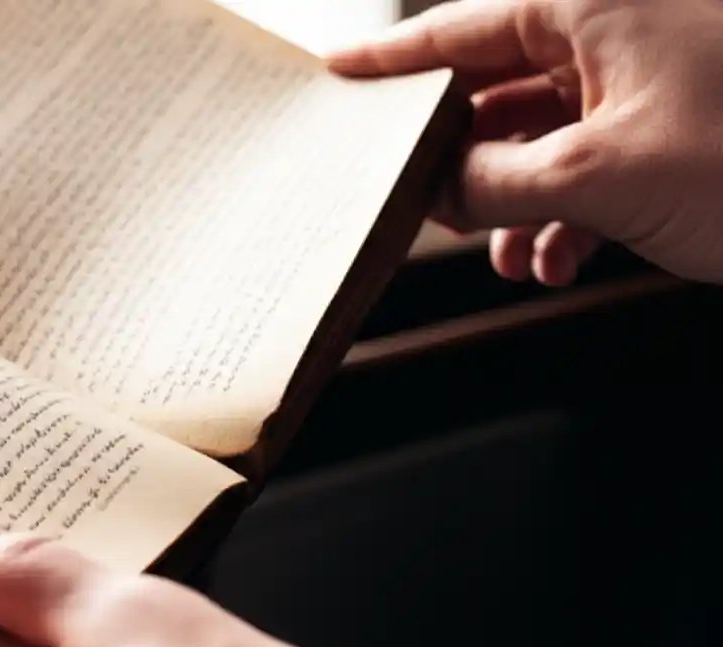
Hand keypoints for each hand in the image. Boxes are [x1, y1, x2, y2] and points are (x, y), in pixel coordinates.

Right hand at [329, 0, 722, 285]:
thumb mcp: (597, 175)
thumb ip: (494, 181)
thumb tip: (436, 188)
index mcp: (592, 9)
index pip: (460, 30)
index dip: (392, 62)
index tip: (337, 72)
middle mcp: (614, 36)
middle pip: (494, 90)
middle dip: (456, 160)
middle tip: (414, 200)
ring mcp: (646, 83)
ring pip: (537, 139)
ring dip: (510, 204)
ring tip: (505, 253)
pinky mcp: (670, 130)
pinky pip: (586, 166)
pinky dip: (562, 217)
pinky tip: (556, 260)